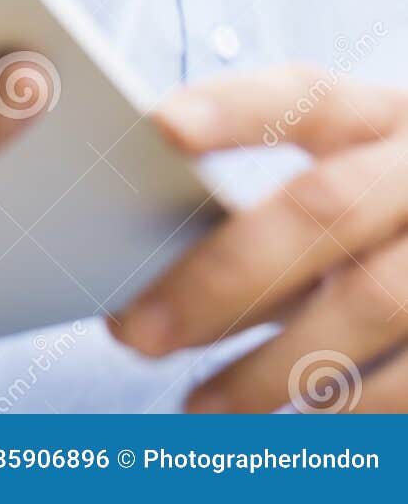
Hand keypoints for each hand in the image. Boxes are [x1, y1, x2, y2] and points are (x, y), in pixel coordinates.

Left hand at [111, 63, 407, 411]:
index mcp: (381, 119)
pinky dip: (342, 409)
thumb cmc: (386, 217)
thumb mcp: (351, 184)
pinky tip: (285, 427)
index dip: (236, 109)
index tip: (163, 125)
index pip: (306, 95)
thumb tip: (157, 282)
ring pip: (370, 301)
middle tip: (140, 331)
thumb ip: (273, 214)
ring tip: (197, 405)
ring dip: (270, 364)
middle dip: (223, 274)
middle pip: (324, 206)